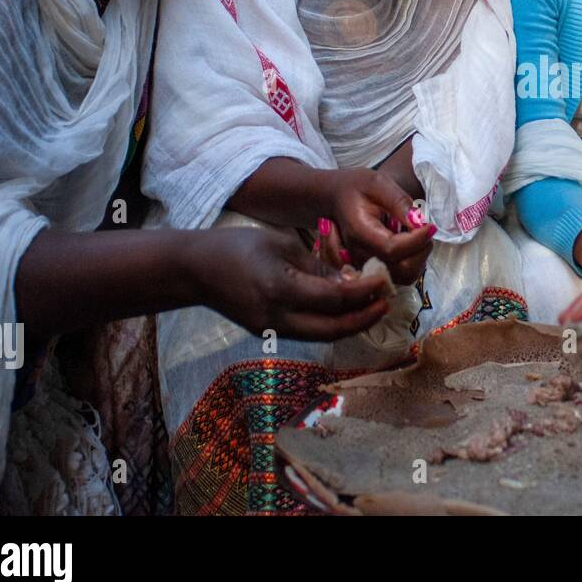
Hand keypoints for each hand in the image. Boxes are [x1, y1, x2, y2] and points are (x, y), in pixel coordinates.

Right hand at [187, 226, 389, 340]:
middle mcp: (277, 317)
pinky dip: (330, 324)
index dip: (364, 292)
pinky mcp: (266, 333)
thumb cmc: (237, 247)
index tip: (384, 281)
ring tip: (372, 309)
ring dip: (350, 325)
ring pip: (321, 336)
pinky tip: (344, 311)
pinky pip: (306, 333)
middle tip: (387, 303)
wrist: (194, 269)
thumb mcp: (282, 245)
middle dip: (365, 318)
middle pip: (333, 328)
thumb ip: (317, 267)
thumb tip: (351, 281)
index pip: (335, 298)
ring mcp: (270, 329)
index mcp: (281, 289)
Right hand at [322, 167, 434, 284]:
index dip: (417, 240)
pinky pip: (403, 274)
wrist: (338, 197)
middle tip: (425, 228)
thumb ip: (399, 202)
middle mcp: (360, 256)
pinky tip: (411, 242)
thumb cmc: (357, 187)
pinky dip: (414, 260)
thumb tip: (419, 222)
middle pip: (402, 269)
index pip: (393, 249)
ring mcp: (367, 265)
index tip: (430, 225)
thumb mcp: (378, 183)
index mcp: (359, 233)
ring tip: (418, 234)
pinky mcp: (375, 268)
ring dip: (420, 256)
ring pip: (406, 275)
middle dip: (421, 249)